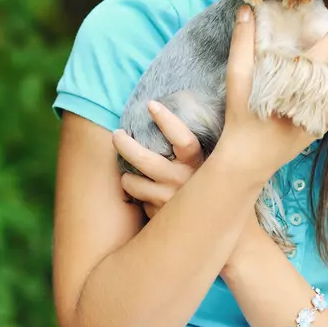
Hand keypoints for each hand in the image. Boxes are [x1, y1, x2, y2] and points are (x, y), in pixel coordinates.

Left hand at [113, 103, 203, 219]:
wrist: (210, 222)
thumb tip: (165, 113)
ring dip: (127, 177)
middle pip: (144, 160)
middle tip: (117, 134)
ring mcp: (169, 201)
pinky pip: (138, 201)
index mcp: (198, 163)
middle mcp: (184, 182)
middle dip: (124, 144)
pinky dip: (141, 197)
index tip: (151, 104)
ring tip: (132, 174)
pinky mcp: (158, 216)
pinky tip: (151, 197)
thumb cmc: (204, 184)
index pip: (183, 139)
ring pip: (132, 182)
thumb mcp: (205, 163)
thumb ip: (190, 147)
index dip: (167, 120)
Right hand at [215, 4, 327, 183]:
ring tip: (303, 73)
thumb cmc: (242, 116)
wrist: (247, 161)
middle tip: (307, 50)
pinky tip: (300, 95)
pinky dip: (320, 95)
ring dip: (324, 76)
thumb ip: (243, 41)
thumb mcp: (238, 77)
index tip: (317, 31)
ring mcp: (326, 115)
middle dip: (327, 53)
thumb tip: (246, 10)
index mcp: (308, 78)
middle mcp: (324, 96)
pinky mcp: (322, 128)